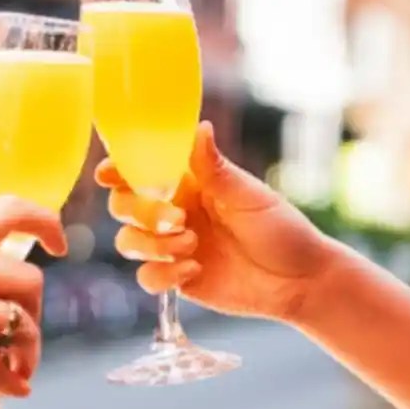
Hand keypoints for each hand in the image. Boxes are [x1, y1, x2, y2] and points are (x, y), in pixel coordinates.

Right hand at [0, 196, 67, 408]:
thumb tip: (7, 294)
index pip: (8, 208)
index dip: (46, 222)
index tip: (61, 244)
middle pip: (29, 279)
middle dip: (34, 316)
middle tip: (20, 345)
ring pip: (25, 325)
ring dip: (27, 354)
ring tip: (13, 371)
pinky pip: (5, 366)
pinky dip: (11, 383)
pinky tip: (9, 391)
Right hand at [96, 122, 337, 321]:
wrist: (300, 282)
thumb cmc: (282, 230)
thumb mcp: (250, 197)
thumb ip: (215, 168)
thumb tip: (199, 126)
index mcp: (189, 183)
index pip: (141, 170)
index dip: (118, 169)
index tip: (109, 173)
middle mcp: (174, 212)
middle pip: (124, 206)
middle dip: (140, 211)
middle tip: (176, 219)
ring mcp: (172, 246)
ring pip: (128, 241)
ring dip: (153, 244)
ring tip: (191, 246)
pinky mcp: (177, 279)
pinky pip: (147, 278)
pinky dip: (164, 275)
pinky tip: (195, 270)